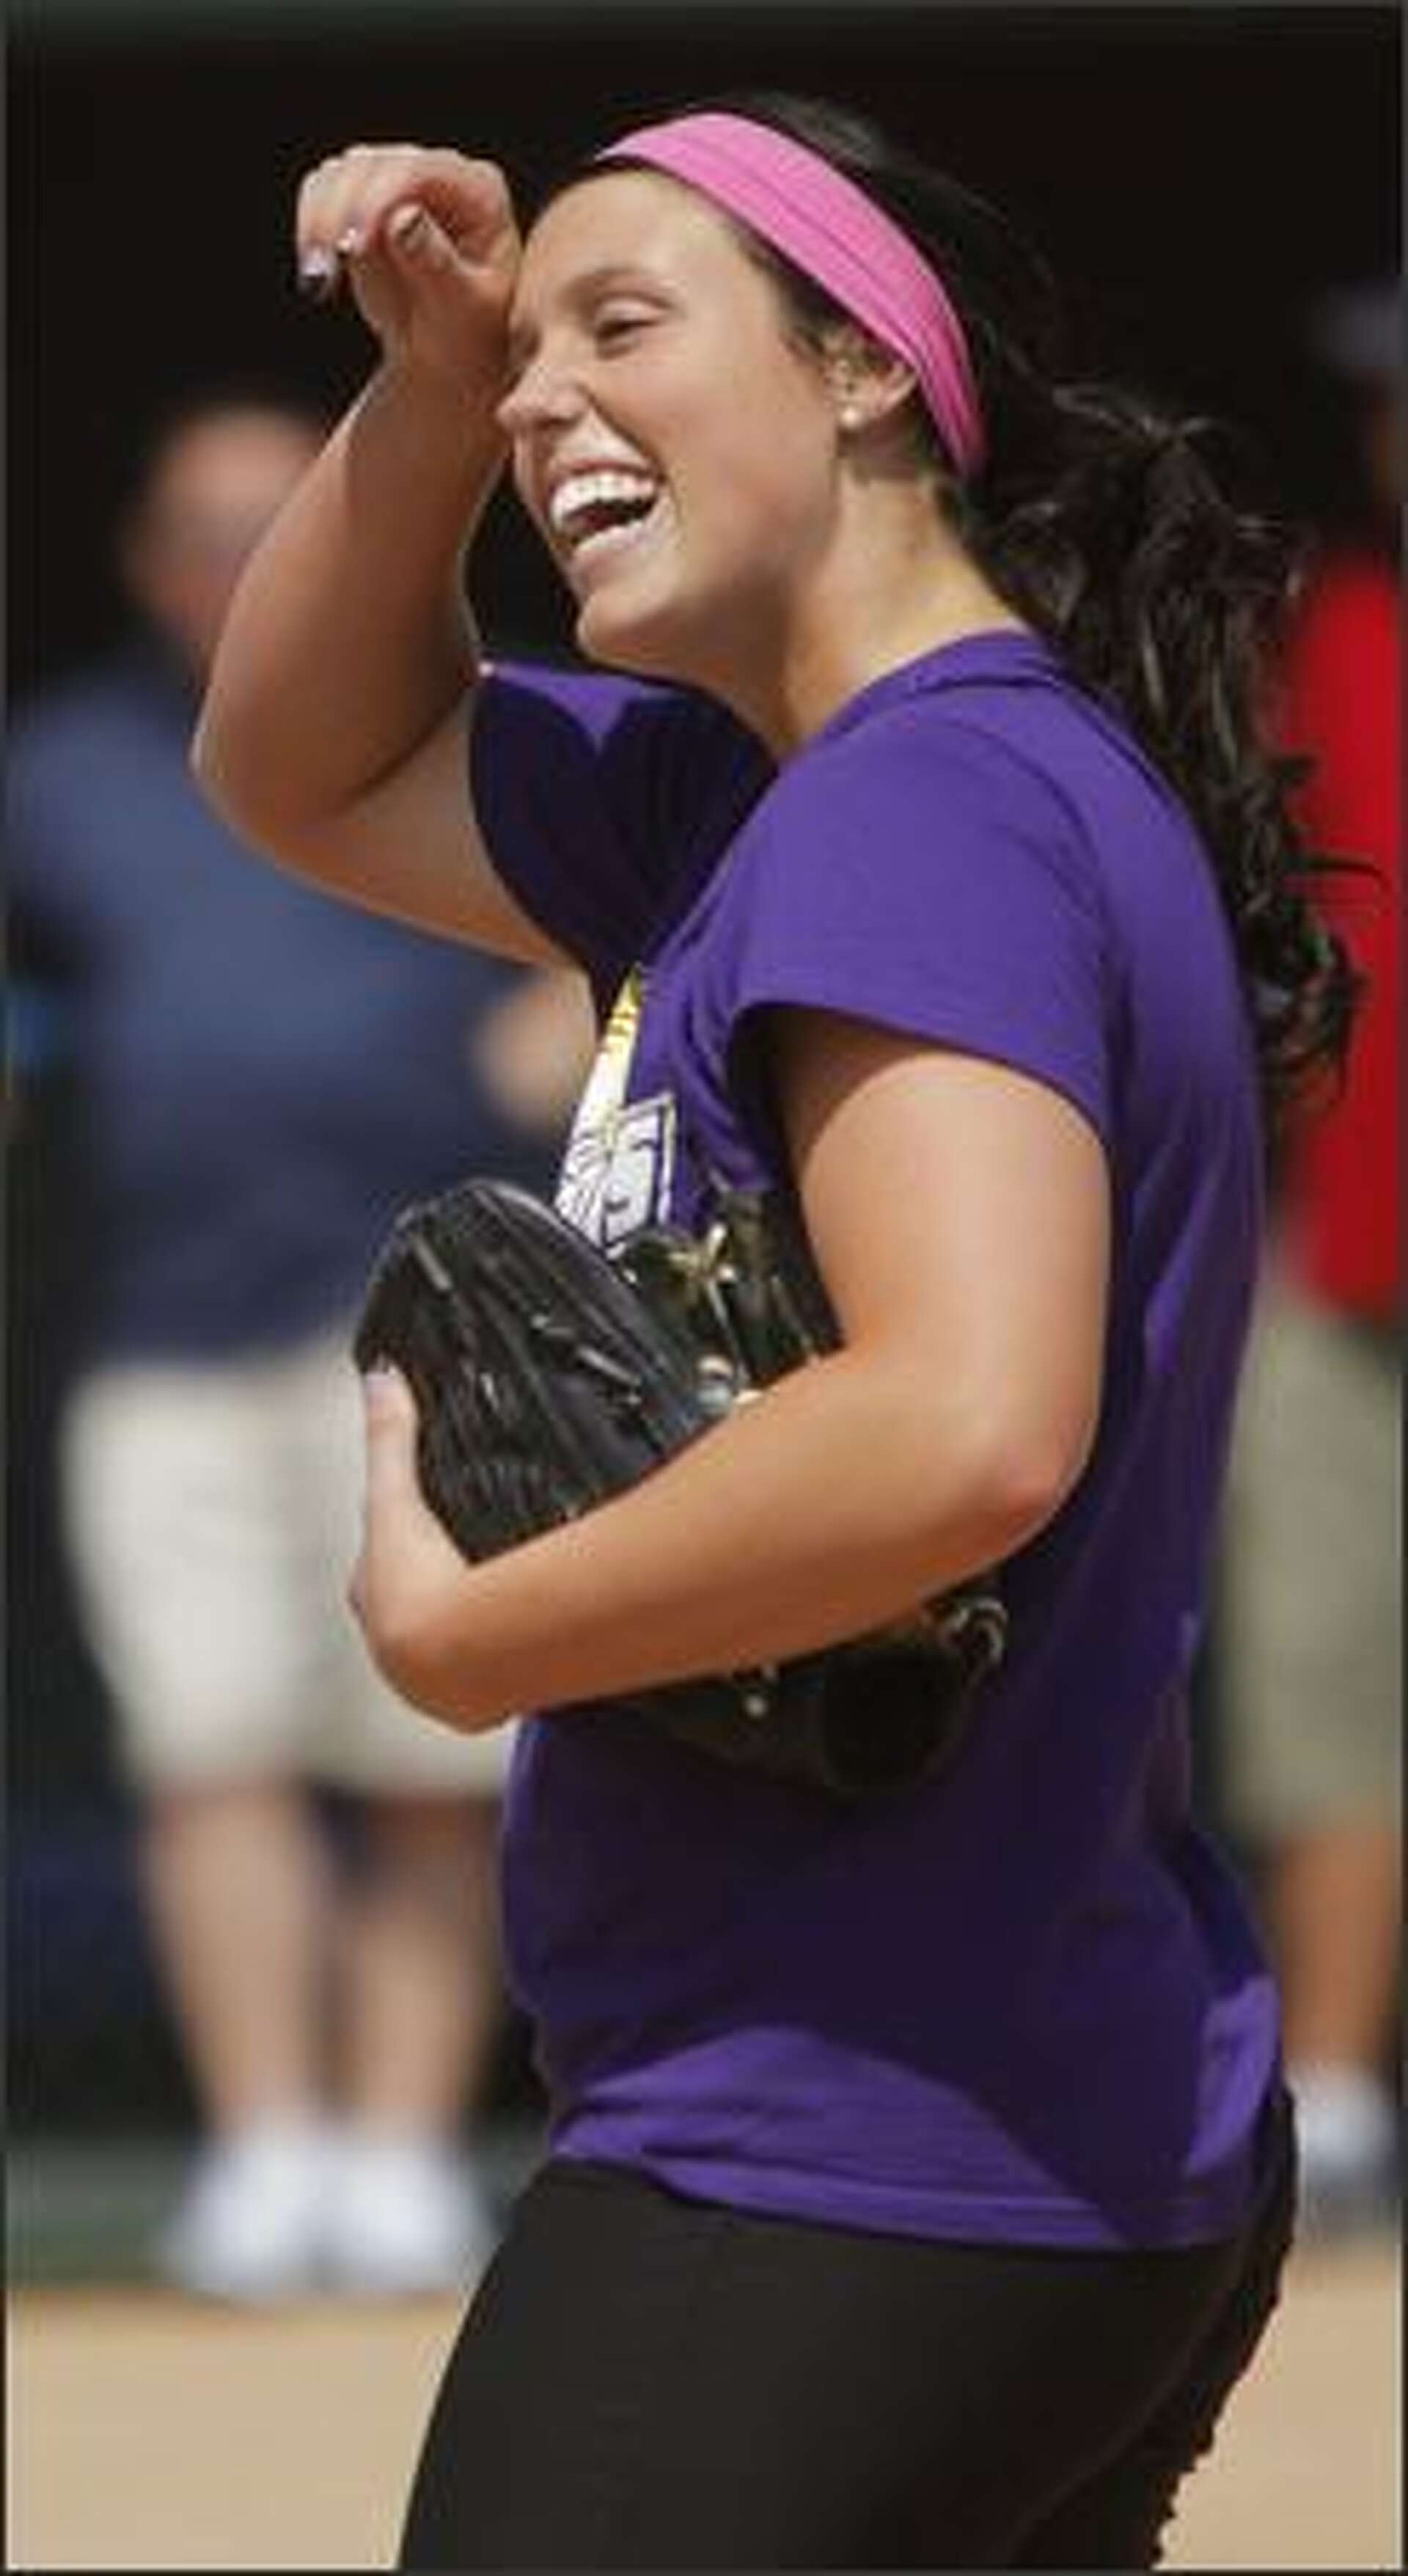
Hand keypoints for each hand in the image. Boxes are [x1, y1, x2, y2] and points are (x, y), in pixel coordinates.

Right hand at [295, 144, 520, 396]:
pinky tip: (319, 270)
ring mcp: (397, 178)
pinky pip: (322, 190)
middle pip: (371, 165)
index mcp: (478, 192)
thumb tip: (403, 217)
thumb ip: (437, 264)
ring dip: (318, 223)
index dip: (377, 201)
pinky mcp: (363, 194)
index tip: (351, 247)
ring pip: (340, 173)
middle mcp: (438, 173)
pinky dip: (311, 226)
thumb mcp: (462, 310)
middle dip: (338, 215)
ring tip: (318, 282)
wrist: (445, 352)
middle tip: (323, 277)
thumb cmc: (465, 334)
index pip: (419, 171)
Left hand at [349, 1363, 485, 1721]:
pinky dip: (494, 1659)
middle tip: (474, 1564)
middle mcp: (390, 1642)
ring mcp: (426, 1678)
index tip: (427, 1522)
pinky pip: (481, 1673)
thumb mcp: (398, 1495)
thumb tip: (379, 1373)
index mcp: (371, 1593)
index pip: (380, 1558)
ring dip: (466, 1629)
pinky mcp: (466, 1704)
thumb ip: (392, 1435)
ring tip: (503, 1607)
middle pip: (412, 1602)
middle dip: (434, 1587)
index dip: (401, 1537)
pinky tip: (519, 1652)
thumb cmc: (416, 1578)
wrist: (450, 1661)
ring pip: (445, 1642)